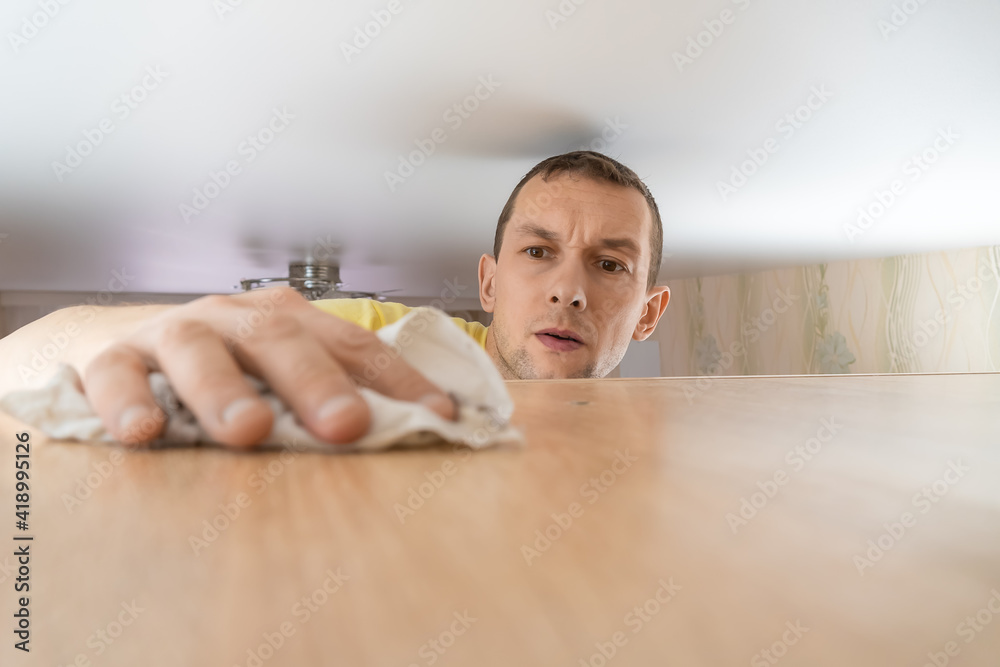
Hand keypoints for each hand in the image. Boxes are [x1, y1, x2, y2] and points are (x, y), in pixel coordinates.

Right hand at [82, 288, 455, 447]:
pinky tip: (143, 431)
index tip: (441, 418)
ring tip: (247, 430)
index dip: (398, 380)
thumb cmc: (222, 374)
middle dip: (317, 382)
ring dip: (225, 388)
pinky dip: (128, 400)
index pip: (354, 346)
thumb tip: (423, 436)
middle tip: (347, 425)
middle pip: (282, 340)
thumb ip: (334, 402)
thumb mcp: (280, 382)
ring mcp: (175, 333)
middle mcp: (238, 319)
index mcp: (290, 322)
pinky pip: (117, 374)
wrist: (118, 349)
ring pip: (200, 349)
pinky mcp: (112, 357)